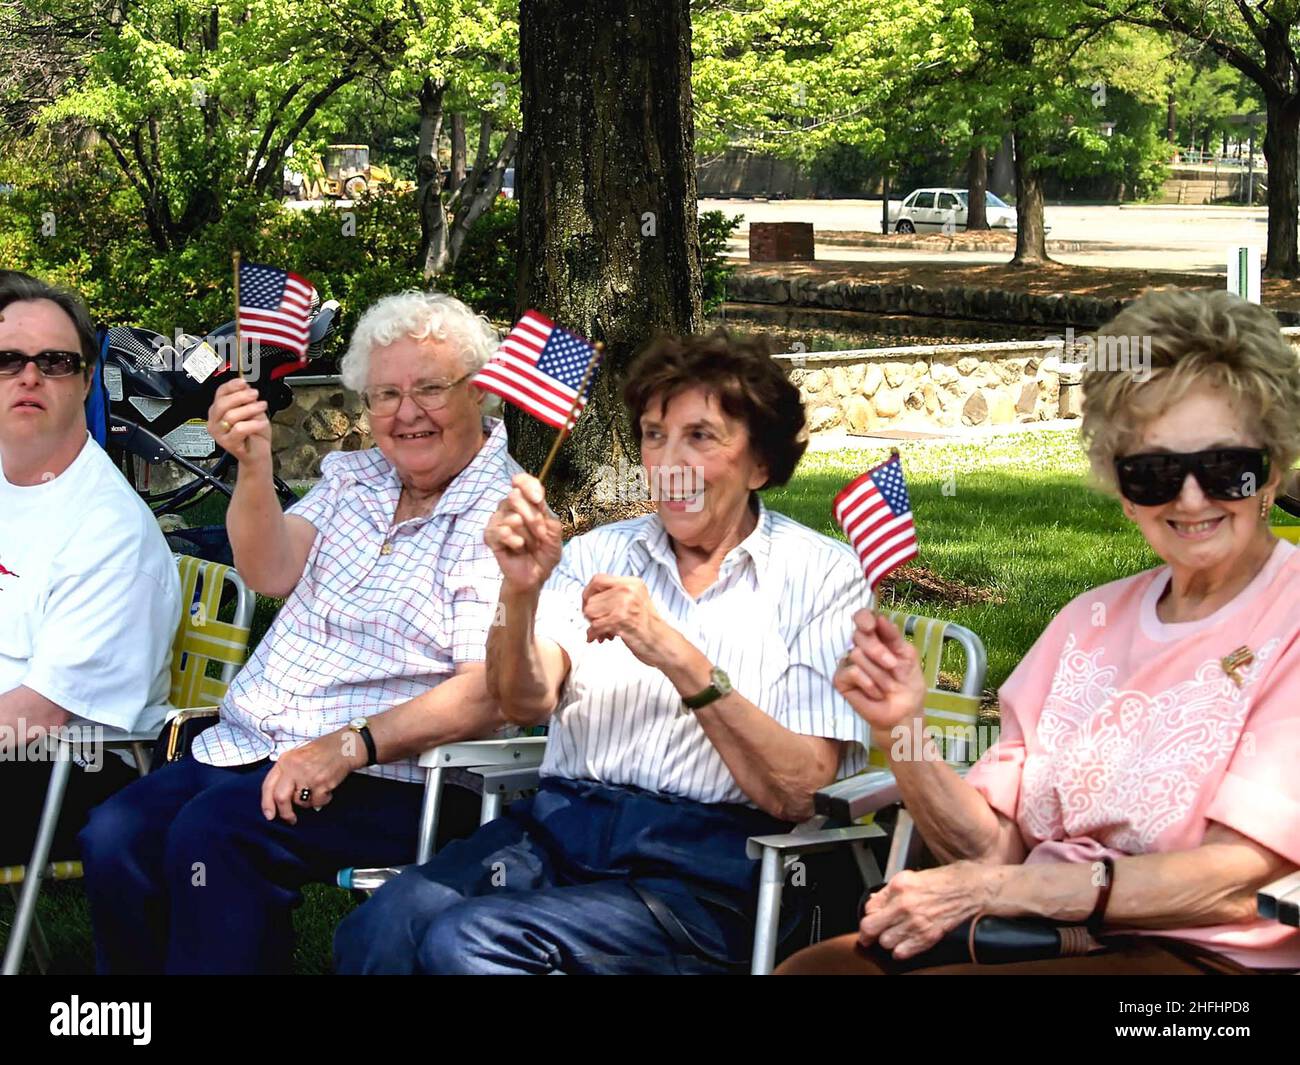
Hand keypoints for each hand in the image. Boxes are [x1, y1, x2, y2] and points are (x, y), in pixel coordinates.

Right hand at [209, 379, 270, 465]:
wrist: (258, 454)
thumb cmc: (254, 434)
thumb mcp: (253, 411)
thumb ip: (247, 400)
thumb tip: (246, 387)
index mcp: (218, 411)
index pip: (220, 393)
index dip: (231, 386)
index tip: (244, 382)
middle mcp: (215, 422)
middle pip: (222, 403)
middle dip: (241, 396)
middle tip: (255, 394)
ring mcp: (219, 434)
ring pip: (231, 415)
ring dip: (250, 409)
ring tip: (262, 407)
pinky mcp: (228, 443)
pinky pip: (239, 429)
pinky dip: (253, 424)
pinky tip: (261, 423)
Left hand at [259, 730, 364, 823]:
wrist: (346, 745)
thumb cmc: (324, 749)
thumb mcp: (298, 755)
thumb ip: (287, 772)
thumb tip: (280, 797)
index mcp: (285, 760)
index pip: (268, 785)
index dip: (266, 803)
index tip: (269, 815)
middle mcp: (294, 768)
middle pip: (281, 797)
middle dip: (285, 813)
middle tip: (291, 819)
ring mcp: (308, 776)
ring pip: (300, 802)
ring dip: (308, 802)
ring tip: (316, 791)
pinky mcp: (322, 783)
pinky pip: (317, 802)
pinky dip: (322, 800)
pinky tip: (327, 790)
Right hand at [484, 474, 563, 593]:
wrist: (536, 576)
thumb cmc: (545, 552)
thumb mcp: (555, 532)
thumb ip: (547, 513)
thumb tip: (536, 499)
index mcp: (527, 502)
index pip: (521, 481)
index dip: (528, 485)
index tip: (538, 499)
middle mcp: (510, 508)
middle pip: (514, 496)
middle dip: (533, 518)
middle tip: (541, 535)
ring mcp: (498, 521)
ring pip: (509, 516)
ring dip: (526, 534)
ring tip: (529, 545)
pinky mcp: (490, 537)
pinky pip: (498, 531)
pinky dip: (512, 539)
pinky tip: (518, 547)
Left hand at [581, 574, 680, 669]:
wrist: (662, 643)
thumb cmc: (648, 626)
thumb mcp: (635, 601)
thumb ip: (615, 595)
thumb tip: (587, 600)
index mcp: (632, 583)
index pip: (598, 580)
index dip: (588, 593)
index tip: (588, 605)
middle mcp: (629, 590)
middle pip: (591, 598)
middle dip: (590, 614)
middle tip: (597, 623)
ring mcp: (626, 604)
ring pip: (590, 612)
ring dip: (593, 625)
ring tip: (604, 632)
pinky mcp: (621, 620)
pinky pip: (595, 626)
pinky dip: (593, 634)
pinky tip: (600, 638)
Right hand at [834, 609, 926, 738]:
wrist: (904, 713)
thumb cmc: (908, 683)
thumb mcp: (907, 656)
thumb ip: (894, 636)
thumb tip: (879, 618)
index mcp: (876, 637)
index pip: (862, 618)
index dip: (864, 618)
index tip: (871, 626)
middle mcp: (860, 647)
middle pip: (859, 635)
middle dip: (879, 651)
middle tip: (892, 666)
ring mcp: (848, 662)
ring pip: (857, 654)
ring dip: (878, 673)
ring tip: (887, 686)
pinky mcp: (841, 680)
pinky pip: (851, 672)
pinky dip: (868, 683)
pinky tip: (876, 693)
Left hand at [859, 862, 992, 959]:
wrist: (970, 889)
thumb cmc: (945, 880)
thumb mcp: (912, 876)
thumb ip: (890, 890)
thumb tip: (875, 901)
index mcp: (899, 886)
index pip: (869, 907)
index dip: (869, 914)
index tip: (872, 917)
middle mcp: (904, 905)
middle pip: (871, 928)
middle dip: (867, 933)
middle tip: (868, 936)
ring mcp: (916, 922)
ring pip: (885, 942)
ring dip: (886, 941)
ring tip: (892, 936)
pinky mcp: (927, 936)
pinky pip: (902, 953)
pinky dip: (899, 951)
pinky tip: (903, 945)